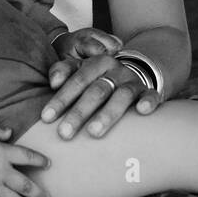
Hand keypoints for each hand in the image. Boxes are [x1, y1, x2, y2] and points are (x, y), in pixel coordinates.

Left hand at [43, 35, 161, 138]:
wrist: (134, 72)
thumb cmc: (98, 78)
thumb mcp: (80, 70)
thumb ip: (63, 71)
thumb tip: (52, 81)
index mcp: (95, 63)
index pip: (76, 80)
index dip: (60, 99)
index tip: (46, 118)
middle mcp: (115, 70)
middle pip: (96, 91)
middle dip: (79, 112)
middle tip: (64, 133)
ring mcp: (132, 81)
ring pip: (121, 96)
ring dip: (107, 114)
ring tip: (93, 132)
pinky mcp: (149, 92)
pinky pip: (151, 95)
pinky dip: (148, 102)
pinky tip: (141, 111)